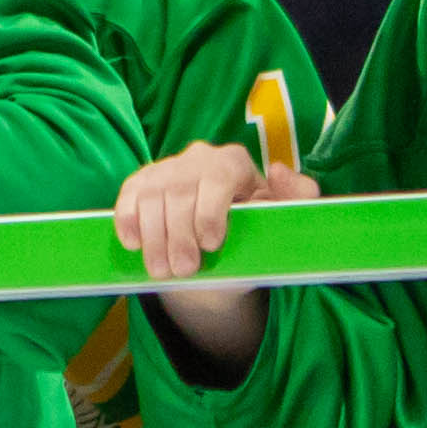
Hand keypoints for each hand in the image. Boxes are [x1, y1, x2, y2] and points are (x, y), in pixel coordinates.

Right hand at [117, 141, 311, 283]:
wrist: (216, 243)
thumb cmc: (252, 226)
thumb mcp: (281, 214)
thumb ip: (298, 196)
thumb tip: (279, 171)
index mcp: (232, 162)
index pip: (217, 178)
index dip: (210, 212)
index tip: (211, 245)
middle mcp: (197, 157)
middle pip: (180, 192)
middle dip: (179, 235)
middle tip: (184, 270)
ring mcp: (166, 168)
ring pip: (152, 198)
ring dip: (154, 238)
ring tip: (162, 270)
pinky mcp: (141, 182)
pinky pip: (128, 197)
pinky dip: (128, 221)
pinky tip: (134, 245)